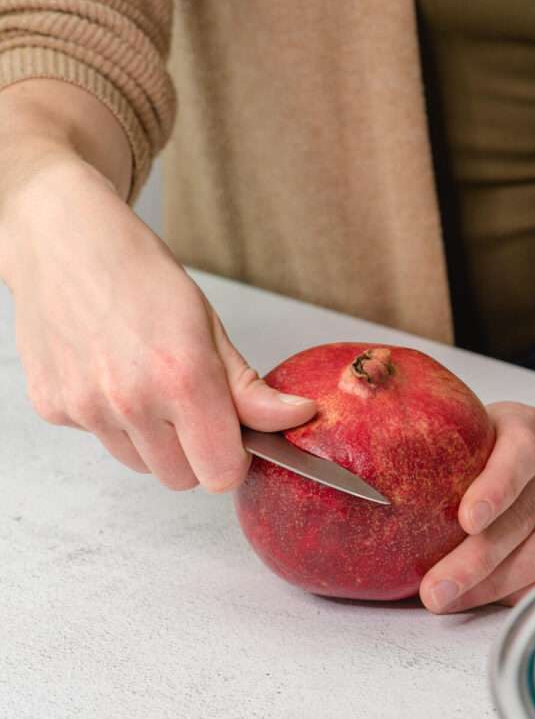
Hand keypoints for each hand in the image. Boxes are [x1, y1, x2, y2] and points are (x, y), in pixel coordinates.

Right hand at [2, 155, 315, 490]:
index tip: (230, 436)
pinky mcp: (54, 408)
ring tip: (144, 384)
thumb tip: (296, 417)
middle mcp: (131, 401)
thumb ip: (250, 388)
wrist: (63, 239)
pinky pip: (101, 441)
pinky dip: (110, 421)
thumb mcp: (208, 327)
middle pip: (181, 479)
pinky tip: (107, 374)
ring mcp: (86, 408)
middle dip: (193, 452)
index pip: (221, 473)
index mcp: (182, 379)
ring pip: (140, 466)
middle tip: (187, 405)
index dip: (231, 458)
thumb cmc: (138, 275)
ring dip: (152, 440)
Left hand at [419, 399, 534, 611]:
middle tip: (436, 590)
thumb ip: (454, 446)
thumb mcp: (494, 422)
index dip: (494, 489)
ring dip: (497, 586)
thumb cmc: (528, 440)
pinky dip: (529, 592)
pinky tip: (494, 604)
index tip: (466, 520)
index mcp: (532, 432)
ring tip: (452, 602)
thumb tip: (375, 487)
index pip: (519, 458)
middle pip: (526, 520)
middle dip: (478, 562)